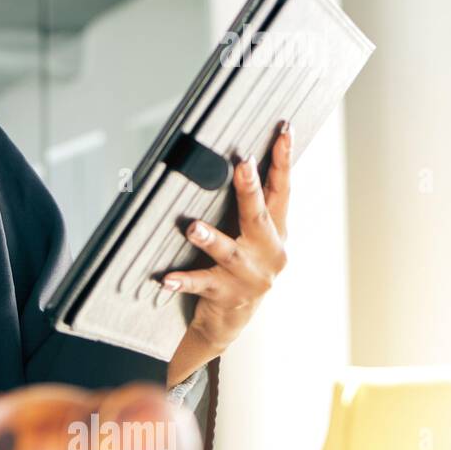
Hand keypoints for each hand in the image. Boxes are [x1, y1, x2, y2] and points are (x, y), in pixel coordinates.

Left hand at [163, 121, 291, 382]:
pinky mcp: (226, 295)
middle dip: (250, 189)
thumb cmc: (240, 266)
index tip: (284, 129)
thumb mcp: (253, 236)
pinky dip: (183, 281)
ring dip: (210, 238)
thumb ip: (250, 205)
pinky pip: (200, 285)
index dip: (284, 159)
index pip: (282, 189)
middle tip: (242, 164)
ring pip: (228, 252)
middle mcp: (269, 252)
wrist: (233, 319)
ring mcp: (249, 277)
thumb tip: (236, 158)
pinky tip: (166, 279)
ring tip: (193, 228)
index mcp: (276, 231)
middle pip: (258, 215)